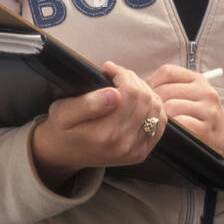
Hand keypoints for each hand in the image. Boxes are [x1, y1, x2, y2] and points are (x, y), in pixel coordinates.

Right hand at [30, 60, 166, 188]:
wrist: (64, 154)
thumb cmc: (63, 128)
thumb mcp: (63, 112)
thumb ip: (88, 103)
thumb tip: (115, 93)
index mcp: (105, 135)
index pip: (131, 93)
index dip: (123, 74)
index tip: (109, 69)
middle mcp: (124, 145)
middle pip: (146, 98)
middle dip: (133, 80)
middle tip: (117, 75)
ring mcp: (136, 150)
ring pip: (156, 107)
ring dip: (144, 91)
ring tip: (126, 86)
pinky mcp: (142, 152)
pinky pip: (160, 122)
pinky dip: (153, 106)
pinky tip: (138, 100)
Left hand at [147, 64, 223, 181]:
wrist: (223, 143)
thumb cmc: (198, 119)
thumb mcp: (189, 97)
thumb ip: (169, 88)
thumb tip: (138, 86)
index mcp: (199, 80)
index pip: (167, 71)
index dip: (150, 82)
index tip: (145, 96)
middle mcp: (206, 92)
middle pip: (165, 90)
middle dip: (151, 103)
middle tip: (145, 114)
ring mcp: (208, 110)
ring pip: (170, 106)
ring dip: (159, 117)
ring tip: (155, 124)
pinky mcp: (206, 129)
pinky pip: (178, 124)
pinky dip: (169, 128)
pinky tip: (167, 133)